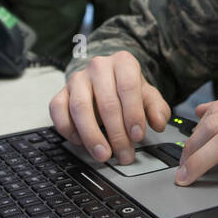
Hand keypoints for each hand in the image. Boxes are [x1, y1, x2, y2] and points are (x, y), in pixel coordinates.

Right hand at [48, 51, 169, 164]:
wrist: (107, 78)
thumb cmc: (127, 88)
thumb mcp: (148, 95)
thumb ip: (157, 109)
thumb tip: (159, 123)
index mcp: (123, 62)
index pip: (128, 87)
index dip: (133, 114)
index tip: (138, 136)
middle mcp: (98, 67)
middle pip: (106, 102)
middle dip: (117, 134)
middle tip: (124, 154)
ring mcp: (77, 79)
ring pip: (80, 107)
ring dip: (92, 136)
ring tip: (103, 154)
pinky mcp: (61, 92)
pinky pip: (58, 110)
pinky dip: (68, 129)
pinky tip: (81, 142)